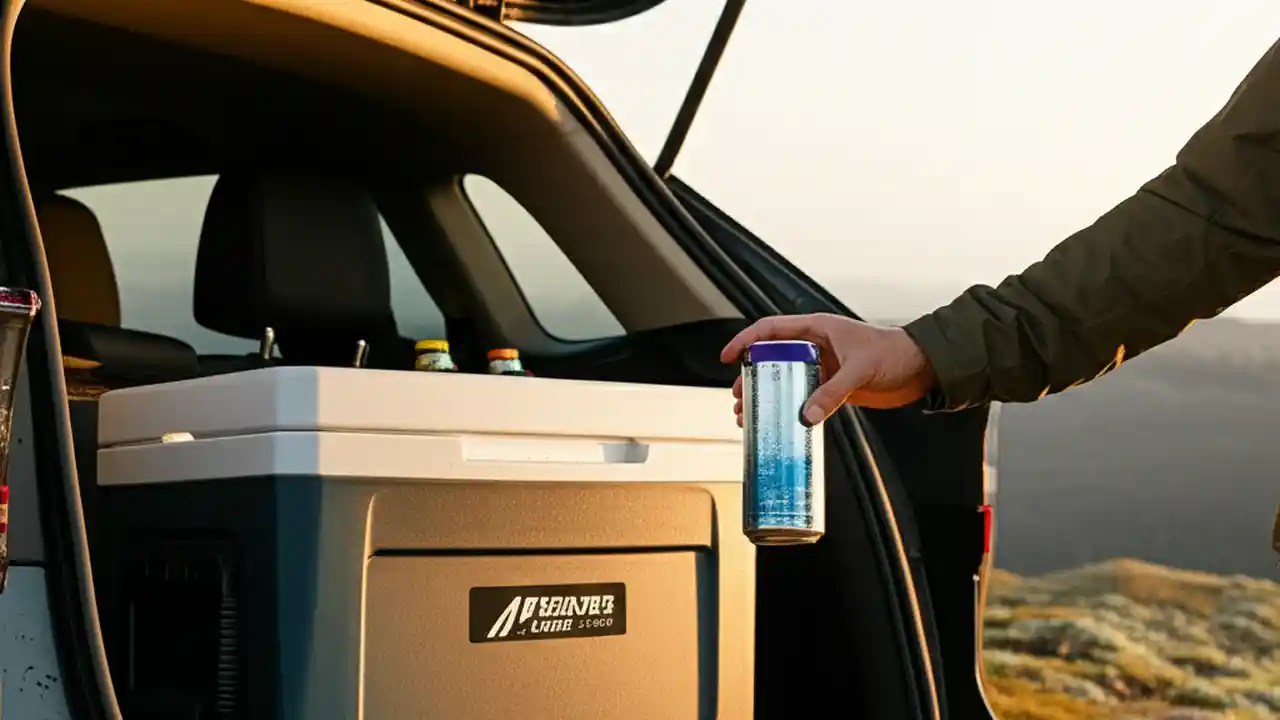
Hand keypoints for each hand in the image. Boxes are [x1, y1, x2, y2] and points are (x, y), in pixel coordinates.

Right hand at [721, 313, 936, 426]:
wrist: (922, 368)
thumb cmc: (895, 353)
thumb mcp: (860, 370)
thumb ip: (832, 392)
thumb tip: (806, 415)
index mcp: (816, 329)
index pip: (770, 330)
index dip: (746, 341)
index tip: (728, 357)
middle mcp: (815, 346)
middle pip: (772, 358)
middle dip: (752, 378)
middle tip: (739, 398)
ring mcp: (823, 367)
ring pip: (785, 380)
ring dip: (767, 396)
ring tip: (749, 415)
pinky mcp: (833, 387)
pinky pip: (805, 397)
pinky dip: (791, 409)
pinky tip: (780, 422)